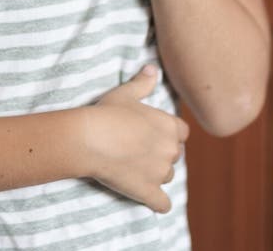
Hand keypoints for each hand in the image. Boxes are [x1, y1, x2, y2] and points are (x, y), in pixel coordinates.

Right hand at [83, 65, 188, 211]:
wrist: (90, 138)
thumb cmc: (107, 112)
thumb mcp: (125, 93)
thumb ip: (143, 83)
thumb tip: (153, 69)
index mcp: (169, 126)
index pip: (182, 133)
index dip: (168, 133)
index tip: (151, 133)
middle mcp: (170, 150)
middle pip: (174, 155)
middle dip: (161, 153)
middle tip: (138, 148)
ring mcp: (160, 173)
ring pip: (168, 177)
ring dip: (156, 174)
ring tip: (134, 166)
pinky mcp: (149, 192)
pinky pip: (163, 204)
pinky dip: (157, 202)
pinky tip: (146, 196)